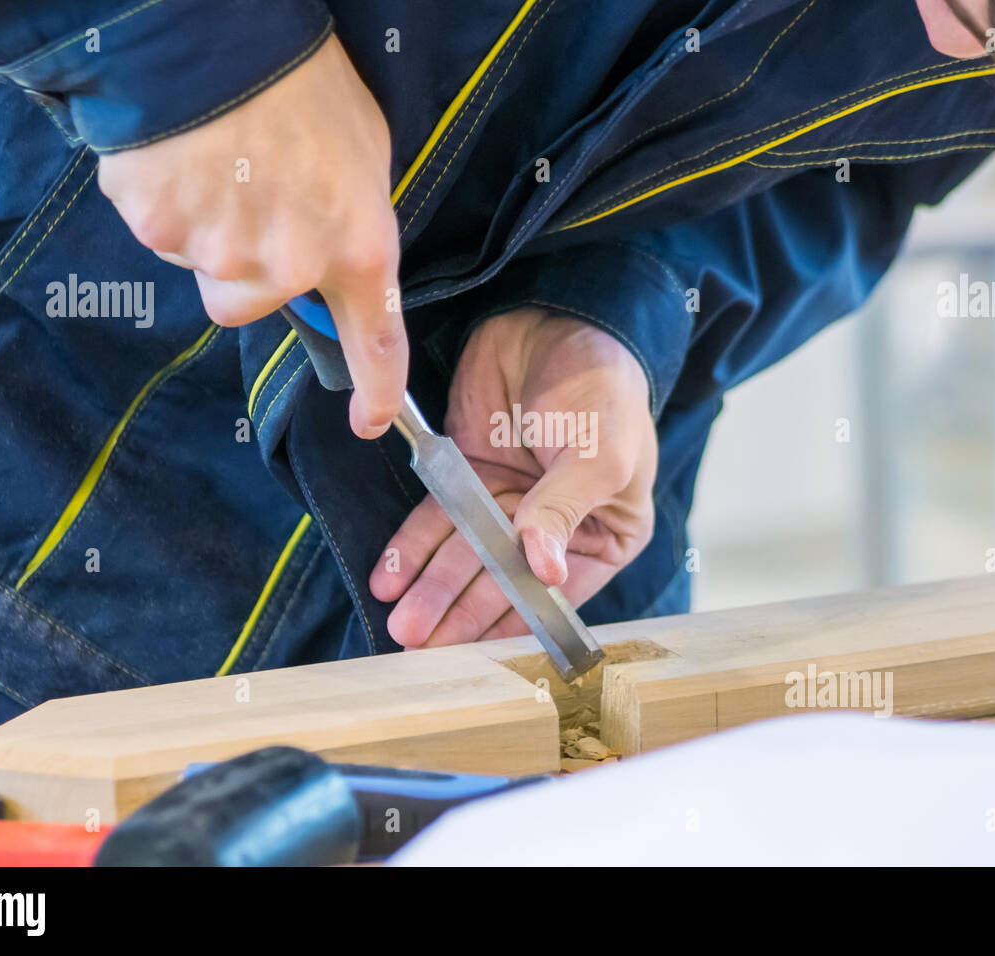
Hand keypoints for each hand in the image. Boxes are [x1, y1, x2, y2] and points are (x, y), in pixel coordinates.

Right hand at [97, 35, 404, 438]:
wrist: (215, 37)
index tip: (367, 422)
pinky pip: (161, 232)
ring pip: (206, 269)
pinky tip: (180, 155)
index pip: (375, 343)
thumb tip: (323, 253)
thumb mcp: (363, 151)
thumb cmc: (304, 81)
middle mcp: (287, 269)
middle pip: (252, 303)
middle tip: (250, 198)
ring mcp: (217, 256)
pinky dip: (167, 203)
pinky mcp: (157, 229)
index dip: (376, 391)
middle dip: (247, 266)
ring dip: (208, 233)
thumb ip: (350, 219)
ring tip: (215, 163)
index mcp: (355, 247)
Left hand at [369, 308, 657, 646]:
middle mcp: (554, 526)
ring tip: (401, 621)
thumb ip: (562, 513)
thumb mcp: (597, 455)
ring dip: (431, 588)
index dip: (516, 621)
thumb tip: (544, 570)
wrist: (558, 319)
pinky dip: (411, 548)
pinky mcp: (468, 473)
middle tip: (422, 640)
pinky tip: (390, 576)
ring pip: (463, 555)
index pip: (557, 592)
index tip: (478, 651)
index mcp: (604, 533)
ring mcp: (507, 501)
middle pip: (502, 579)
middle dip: (460, 611)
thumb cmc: (604, 391)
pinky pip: (436, 518)